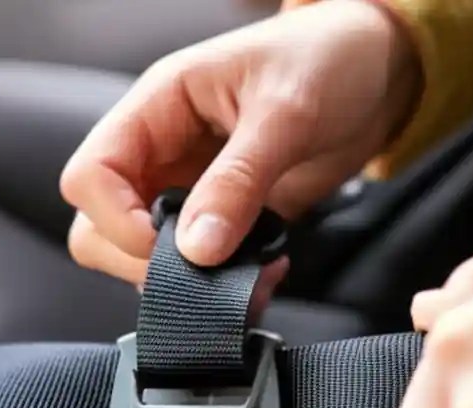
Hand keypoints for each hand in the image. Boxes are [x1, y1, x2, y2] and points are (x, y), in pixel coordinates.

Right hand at [61, 0, 421, 283]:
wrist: (382, 67)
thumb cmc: (328, 59)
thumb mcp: (285, 112)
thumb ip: (238, 181)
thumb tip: (196, 249)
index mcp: (157, 107)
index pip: (90, 176)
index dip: (117, 222)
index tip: (170, 245)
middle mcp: (162, 151)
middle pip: (99, 227)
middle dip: (143, 262)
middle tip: (207, 270)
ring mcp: (190, 188)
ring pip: (143, 255)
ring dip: (187, 281)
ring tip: (250, 274)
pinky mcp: (227, 217)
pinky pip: (199, 266)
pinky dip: (224, 284)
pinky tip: (265, 271)